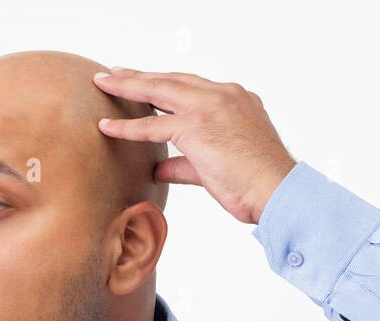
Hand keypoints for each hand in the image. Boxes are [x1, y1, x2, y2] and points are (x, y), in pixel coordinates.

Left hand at [93, 67, 295, 224]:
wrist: (276, 190)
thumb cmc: (255, 184)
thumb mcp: (217, 167)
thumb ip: (185, 164)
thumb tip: (159, 168)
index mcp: (235, 100)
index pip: (193, 86)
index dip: (166, 84)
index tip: (147, 80)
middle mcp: (223, 95)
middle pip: (172, 80)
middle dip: (141, 75)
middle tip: (115, 71)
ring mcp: (209, 107)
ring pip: (159, 90)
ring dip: (128, 85)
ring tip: (103, 82)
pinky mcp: (195, 126)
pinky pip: (152, 125)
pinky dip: (127, 126)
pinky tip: (106, 125)